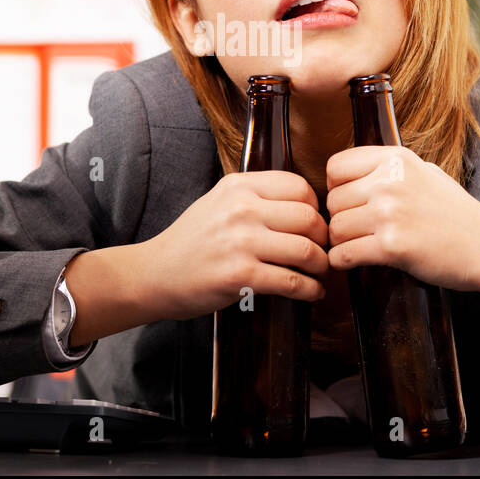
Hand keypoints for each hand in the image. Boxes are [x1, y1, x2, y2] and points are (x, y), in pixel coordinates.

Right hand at [146, 170, 329, 320]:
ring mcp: (240, 242)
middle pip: (309, 218)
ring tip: (320, 273)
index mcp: (239, 186)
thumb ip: (256, 197)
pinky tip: (312, 292)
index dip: (316, 208)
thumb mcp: (219, 201)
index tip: (315, 224)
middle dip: (324, 238)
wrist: (155, 273)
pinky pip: (292, 282)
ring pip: (306, 250)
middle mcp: (241, 209)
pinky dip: (310, 290)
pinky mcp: (240, 276)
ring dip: (321, 266)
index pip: (299, 187)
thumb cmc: (191, 240)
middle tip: (323, 251)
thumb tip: (305, 206)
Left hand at [325, 145, 479, 292]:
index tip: (349, 201)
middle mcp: (390, 182)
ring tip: (361, 245)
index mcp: (396, 159)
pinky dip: (344, 261)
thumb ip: (387, 168)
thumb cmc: (456, 213)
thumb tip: (349, 172)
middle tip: (359, 229)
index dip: (336, 186)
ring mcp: (390, 213)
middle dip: (341, 217)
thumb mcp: (425, 172)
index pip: (336, 166)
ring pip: (335, 229)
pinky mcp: (392, 246)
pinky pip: (344, 254)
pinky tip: (355, 260)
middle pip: (333, 201)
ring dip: (343, 242)